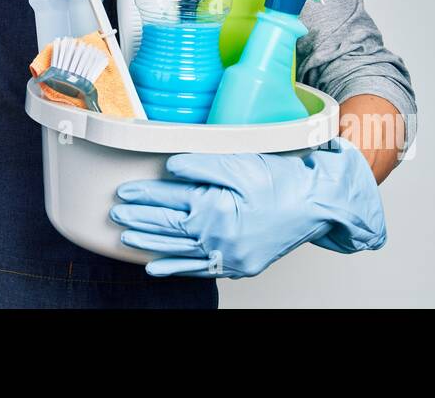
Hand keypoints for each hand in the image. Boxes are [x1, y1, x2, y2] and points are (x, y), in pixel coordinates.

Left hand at [110, 137, 385, 278]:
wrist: (318, 206)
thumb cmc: (282, 182)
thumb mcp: (240, 165)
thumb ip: (202, 166)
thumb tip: (170, 167)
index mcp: (217, 210)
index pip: (170, 202)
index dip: (144, 196)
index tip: (124, 192)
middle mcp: (219, 238)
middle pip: (169, 228)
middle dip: (139, 220)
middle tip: (115, 214)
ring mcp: (227, 256)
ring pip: (178, 251)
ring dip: (150, 244)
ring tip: (125, 238)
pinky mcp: (236, 264)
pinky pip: (198, 270)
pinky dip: (175, 268)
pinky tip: (154, 268)